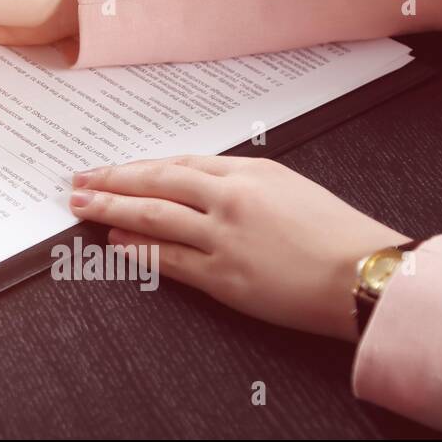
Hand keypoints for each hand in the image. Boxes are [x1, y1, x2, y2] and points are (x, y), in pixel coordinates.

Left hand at [69, 156, 409, 341]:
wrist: (364, 273)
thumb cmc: (334, 231)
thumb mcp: (287, 187)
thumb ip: (240, 182)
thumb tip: (194, 185)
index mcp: (247, 172)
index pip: (176, 164)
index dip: (137, 167)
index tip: (109, 169)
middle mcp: (229, 199)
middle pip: (155, 183)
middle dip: (110, 181)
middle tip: (77, 182)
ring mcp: (224, 238)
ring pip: (154, 217)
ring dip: (112, 210)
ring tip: (83, 207)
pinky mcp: (224, 277)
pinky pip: (170, 260)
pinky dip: (139, 248)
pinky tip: (116, 241)